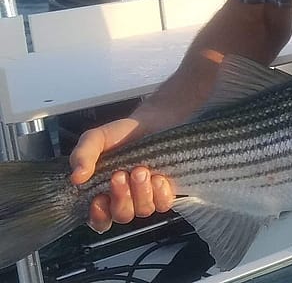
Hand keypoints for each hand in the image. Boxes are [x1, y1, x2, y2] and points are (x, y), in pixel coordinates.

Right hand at [69, 118, 174, 232]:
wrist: (151, 121)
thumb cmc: (120, 134)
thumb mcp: (96, 139)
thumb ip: (83, 154)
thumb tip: (76, 177)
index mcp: (103, 194)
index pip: (99, 220)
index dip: (99, 216)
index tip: (99, 198)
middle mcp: (125, 200)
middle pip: (122, 215)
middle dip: (121, 197)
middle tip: (120, 175)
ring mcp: (146, 197)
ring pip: (143, 210)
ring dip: (141, 192)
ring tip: (140, 170)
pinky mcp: (165, 191)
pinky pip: (164, 203)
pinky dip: (160, 193)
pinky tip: (158, 178)